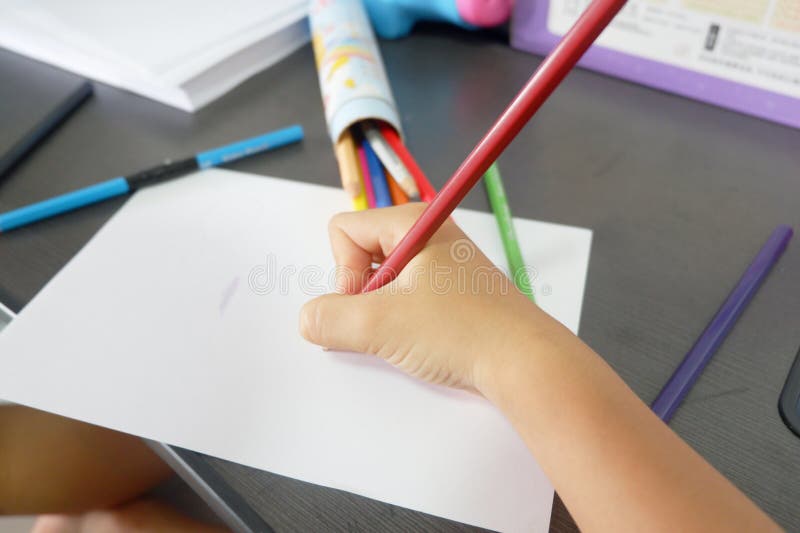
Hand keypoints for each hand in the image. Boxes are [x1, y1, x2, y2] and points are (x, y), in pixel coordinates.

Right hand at [299, 204, 548, 394]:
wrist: (525, 362)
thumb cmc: (459, 331)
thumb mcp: (380, 325)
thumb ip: (329, 319)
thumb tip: (308, 319)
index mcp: (412, 222)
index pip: (343, 230)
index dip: (343, 272)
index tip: (370, 303)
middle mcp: (429, 233)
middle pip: (361, 253)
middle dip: (363, 295)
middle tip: (391, 322)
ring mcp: (443, 262)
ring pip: (383, 280)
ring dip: (383, 312)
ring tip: (411, 335)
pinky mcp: (454, 289)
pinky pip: (407, 296)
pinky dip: (403, 320)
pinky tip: (424, 341)